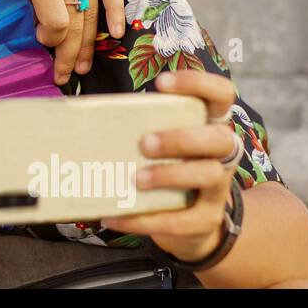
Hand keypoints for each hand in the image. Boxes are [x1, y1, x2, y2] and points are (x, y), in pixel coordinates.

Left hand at [0, 0, 125, 84]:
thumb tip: (32, 23)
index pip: (55, 19)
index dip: (50, 39)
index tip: (42, 43)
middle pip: (75, 22)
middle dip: (69, 55)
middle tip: (64, 77)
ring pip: (93, 10)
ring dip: (89, 43)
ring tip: (83, 67)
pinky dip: (116, 12)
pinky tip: (116, 34)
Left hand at [100, 70, 241, 263]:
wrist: (195, 224)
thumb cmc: (170, 169)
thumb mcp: (166, 145)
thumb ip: (143, 128)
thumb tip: (85, 116)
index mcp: (211, 126)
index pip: (221, 96)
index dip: (198, 84)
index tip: (161, 83)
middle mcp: (222, 155)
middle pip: (219, 139)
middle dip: (181, 138)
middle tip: (144, 142)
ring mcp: (218, 188)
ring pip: (207, 175)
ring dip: (169, 175)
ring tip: (135, 179)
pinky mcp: (206, 220)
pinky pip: (179, 221)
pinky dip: (144, 220)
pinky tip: (113, 217)